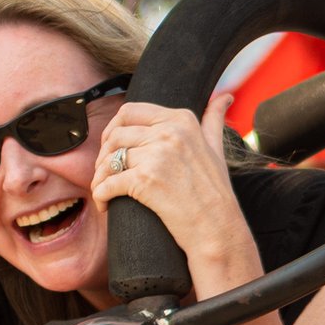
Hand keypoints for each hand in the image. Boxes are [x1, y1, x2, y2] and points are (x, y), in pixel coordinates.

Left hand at [88, 92, 254, 277]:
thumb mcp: (216, 149)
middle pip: (116, 134)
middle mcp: (170, 132)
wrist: (218, 228)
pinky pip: (108, 183)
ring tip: (103, 189)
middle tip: (105, 171)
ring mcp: (157, 155)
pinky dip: (100, 195)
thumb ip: (214, 120)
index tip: (112, 146)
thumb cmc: (216, 192)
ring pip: (109, 159)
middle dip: (104, 154)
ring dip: (99, 176)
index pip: (131, 111)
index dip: (114, 128)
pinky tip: (104, 205)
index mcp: (183, 120)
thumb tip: (224, 96)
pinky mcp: (146, 180)